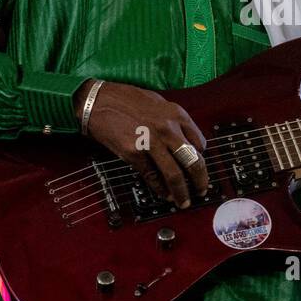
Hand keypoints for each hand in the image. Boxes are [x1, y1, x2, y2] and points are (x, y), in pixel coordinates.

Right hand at [76, 80, 207, 207]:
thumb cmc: (126, 100)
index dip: (202, 160)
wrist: (98, 101)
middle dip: (200, 181)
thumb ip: (174, 122)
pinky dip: (160, 189)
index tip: (200, 168)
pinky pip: (152, 177)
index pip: (200, 144)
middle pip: (193, 162)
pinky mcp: (134, 154)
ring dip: (181, 192)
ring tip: (183, 201)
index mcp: (177, 114)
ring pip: (175, 175)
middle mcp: (168, 129)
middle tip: (201, 190)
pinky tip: (163, 193)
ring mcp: (151, 142)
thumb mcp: (158, 103)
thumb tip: (185, 142)